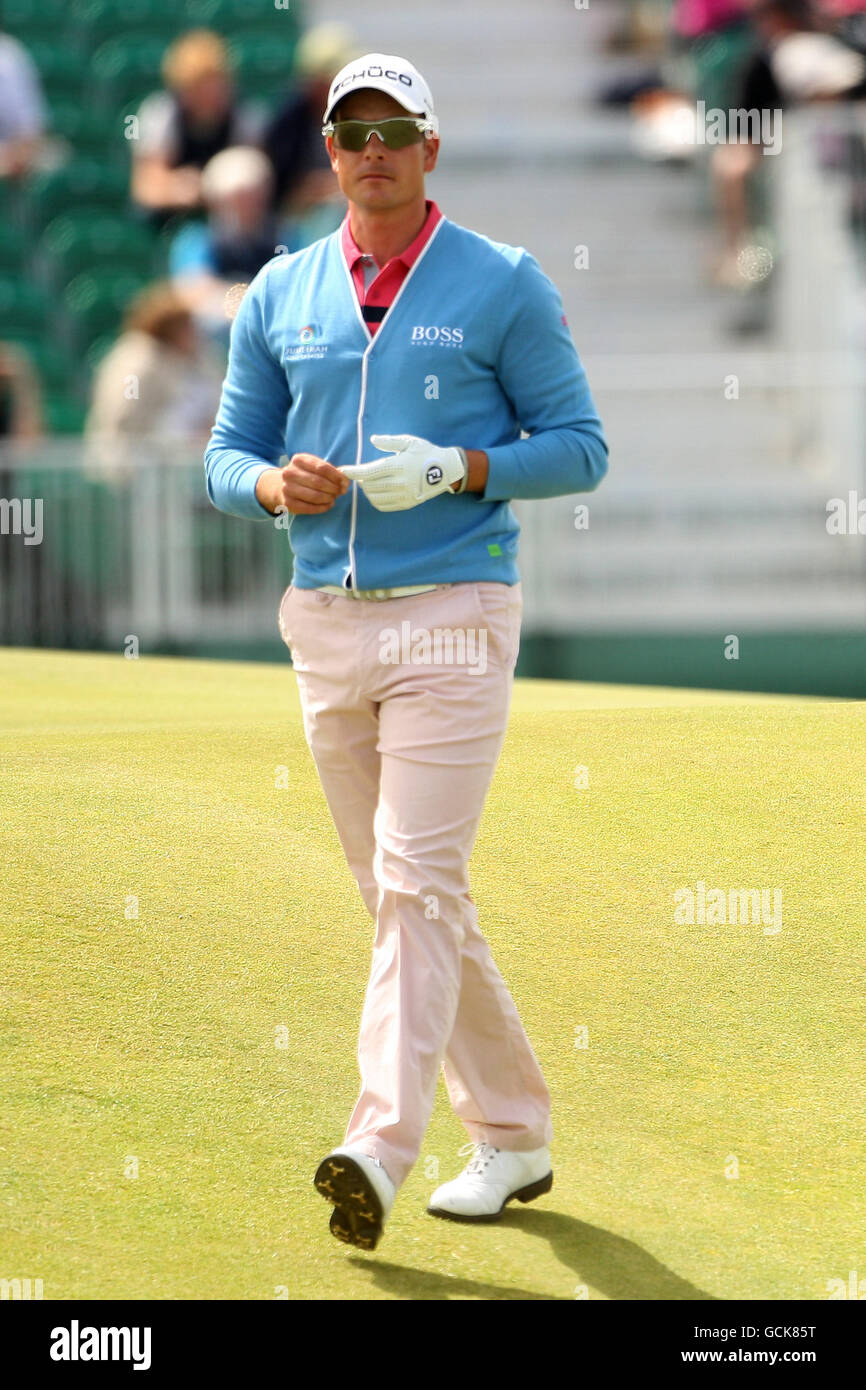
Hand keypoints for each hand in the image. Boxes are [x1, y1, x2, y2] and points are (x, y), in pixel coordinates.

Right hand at [257, 454, 349, 514]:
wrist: (280, 486)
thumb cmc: (303, 476)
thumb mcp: (312, 467)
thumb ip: (328, 472)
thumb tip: (344, 482)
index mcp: (299, 460)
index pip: (322, 468)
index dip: (337, 477)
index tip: (345, 482)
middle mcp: (290, 473)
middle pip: (319, 482)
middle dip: (334, 488)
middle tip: (341, 492)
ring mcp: (287, 489)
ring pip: (315, 496)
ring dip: (329, 498)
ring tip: (333, 498)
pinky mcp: (288, 503)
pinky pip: (310, 508)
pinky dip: (322, 507)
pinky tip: (327, 505)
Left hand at [340, 434, 464, 511]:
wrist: (446, 471)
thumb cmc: (426, 453)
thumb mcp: (409, 442)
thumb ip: (389, 441)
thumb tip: (372, 440)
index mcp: (399, 465)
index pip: (369, 471)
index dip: (353, 471)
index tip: (343, 470)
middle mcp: (401, 483)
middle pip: (369, 486)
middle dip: (360, 480)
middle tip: (360, 474)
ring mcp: (403, 495)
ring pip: (374, 497)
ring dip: (367, 490)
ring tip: (368, 482)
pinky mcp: (406, 504)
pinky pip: (383, 506)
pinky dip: (374, 499)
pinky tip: (376, 492)